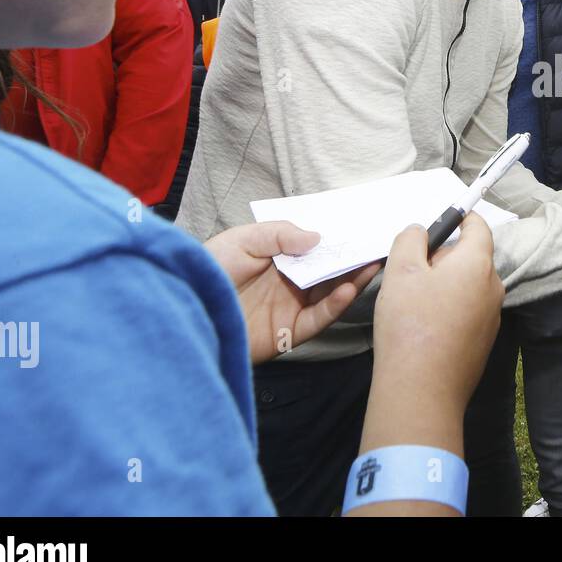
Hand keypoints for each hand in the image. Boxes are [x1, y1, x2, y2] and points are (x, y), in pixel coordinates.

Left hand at [203, 221, 379, 363]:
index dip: (336, 240)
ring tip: (372, 264)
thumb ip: (279, 235)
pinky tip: (347, 289)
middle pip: (328, 271)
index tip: (360, 229)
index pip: (314, 248)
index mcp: (276, 259)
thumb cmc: (206, 271)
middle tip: (377, 245)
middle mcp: (287, 283)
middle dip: (352, 259)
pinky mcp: (288, 332)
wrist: (184, 311)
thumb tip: (318, 238)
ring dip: (352, 279)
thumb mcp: (240, 241)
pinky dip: (336, 305)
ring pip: (330, 294)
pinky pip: (319, 318)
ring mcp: (289, 307)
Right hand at [365, 214, 503, 438]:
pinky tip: (424, 328)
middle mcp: (493, 288)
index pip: (479, 226)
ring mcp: (492, 317)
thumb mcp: (400, 271)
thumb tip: (421, 232)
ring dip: (444, 286)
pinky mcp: (484, 342)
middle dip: (443, 258)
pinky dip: (449, 311)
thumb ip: (410, 240)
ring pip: (467, 287)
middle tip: (411, 273)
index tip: (440, 221)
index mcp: (478, 264)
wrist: (422, 390)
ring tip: (413, 304)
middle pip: (470, 258)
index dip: (460, 218)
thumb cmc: (410, 323)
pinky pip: (467, 313)